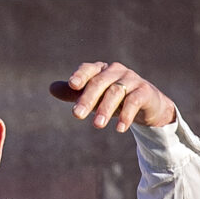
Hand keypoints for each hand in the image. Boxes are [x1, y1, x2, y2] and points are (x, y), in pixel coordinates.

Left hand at [49, 60, 176, 131]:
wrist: (147, 105)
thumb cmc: (115, 99)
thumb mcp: (94, 97)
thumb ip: (73, 93)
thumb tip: (51, 89)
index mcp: (101, 70)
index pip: (88, 69)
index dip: (80, 76)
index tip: (72, 85)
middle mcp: (116, 71)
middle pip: (99, 82)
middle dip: (88, 99)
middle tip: (77, 115)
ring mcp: (132, 79)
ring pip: (115, 92)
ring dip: (105, 109)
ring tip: (97, 125)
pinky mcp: (145, 91)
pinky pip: (134, 101)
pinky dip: (126, 115)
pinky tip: (119, 129)